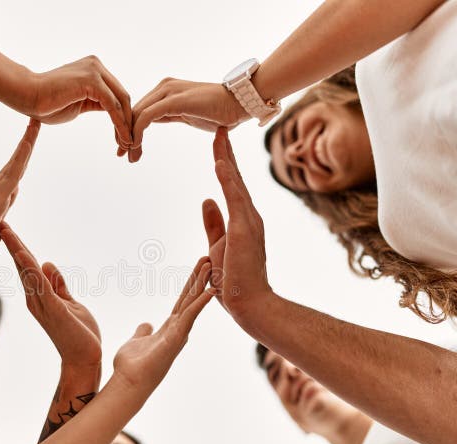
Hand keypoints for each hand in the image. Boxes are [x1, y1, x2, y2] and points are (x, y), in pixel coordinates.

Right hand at [0, 120, 38, 268]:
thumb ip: (3, 210)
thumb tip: (9, 198)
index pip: (15, 170)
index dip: (23, 153)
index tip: (31, 138)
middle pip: (17, 160)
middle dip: (27, 140)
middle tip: (36, 120)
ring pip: (16, 163)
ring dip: (26, 143)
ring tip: (35, 124)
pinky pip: (12, 174)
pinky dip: (20, 158)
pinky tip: (27, 144)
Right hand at [0, 223, 100, 368]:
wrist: (84, 359)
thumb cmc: (79, 334)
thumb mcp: (69, 303)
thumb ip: (58, 285)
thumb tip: (47, 263)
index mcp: (40, 297)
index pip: (27, 267)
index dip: (19, 248)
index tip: (8, 230)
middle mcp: (36, 299)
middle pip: (22, 266)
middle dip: (12, 244)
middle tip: (0, 223)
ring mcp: (42, 304)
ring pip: (27, 271)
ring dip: (17, 250)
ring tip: (7, 231)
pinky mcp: (52, 309)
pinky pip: (39, 284)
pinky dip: (30, 268)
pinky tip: (23, 254)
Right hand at [24, 56, 132, 154]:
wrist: (27, 96)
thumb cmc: (47, 104)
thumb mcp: (80, 103)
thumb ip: (96, 103)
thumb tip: (112, 111)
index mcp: (94, 69)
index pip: (116, 94)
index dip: (123, 117)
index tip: (124, 137)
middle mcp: (96, 66)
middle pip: (122, 96)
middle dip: (128, 122)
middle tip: (130, 144)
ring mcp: (95, 70)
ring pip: (120, 100)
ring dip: (126, 125)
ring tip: (127, 145)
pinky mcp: (92, 80)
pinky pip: (112, 105)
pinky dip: (119, 123)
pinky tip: (121, 137)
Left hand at [112, 257, 212, 390]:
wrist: (128, 383)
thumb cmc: (132, 366)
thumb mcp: (136, 341)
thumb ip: (143, 332)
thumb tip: (146, 324)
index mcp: (170, 329)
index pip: (183, 301)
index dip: (191, 284)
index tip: (200, 267)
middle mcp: (178, 331)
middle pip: (191, 299)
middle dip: (200, 279)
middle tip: (209, 259)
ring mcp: (179, 335)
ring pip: (193, 304)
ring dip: (202, 285)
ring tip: (210, 266)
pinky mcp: (175, 340)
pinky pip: (189, 317)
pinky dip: (199, 304)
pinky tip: (208, 292)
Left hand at [128, 78, 248, 161]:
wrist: (240, 104)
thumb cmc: (219, 112)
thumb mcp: (187, 114)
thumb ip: (169, 115)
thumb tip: (154, 121)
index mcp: (165, 90)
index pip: (139, 109)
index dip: (128, 129)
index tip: (125, 149)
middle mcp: (164, 87)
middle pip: (134, 111)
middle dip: (124, 135)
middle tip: (121, 155)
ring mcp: (168, 91)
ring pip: (137, 114)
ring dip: (129, 137)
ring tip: (129, 156)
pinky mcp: (174, 100)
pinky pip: (147, 117)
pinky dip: (138, 132)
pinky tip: (136, 146)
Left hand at [202, 128, 271, 318]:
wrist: (249, 304)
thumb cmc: (234, 280)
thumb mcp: (218, 246)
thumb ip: (214, 223)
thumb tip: (207, 199)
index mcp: (242, 219)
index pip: (231, 185)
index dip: (224, 162)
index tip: (217, 141)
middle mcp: (249, 216)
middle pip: (234, 177)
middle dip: (226, 152)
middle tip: (218, 126)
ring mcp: (249, 221)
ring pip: (235, 183)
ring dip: (226, 158)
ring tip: (218, 135)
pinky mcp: (244, 229)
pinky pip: (234, 199)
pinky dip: (227, 179)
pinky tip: (219, 162)